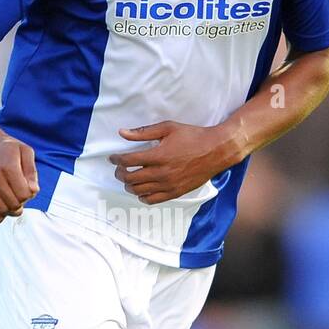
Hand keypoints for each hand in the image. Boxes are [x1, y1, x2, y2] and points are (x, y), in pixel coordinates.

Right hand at [0, 126, 38, 222]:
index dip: (30, 195)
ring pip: (3, 210)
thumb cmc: (5, 147)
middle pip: (15, 204)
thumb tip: (33, 191)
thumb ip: (32, 171)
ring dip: (12, 210)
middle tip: (21, 194)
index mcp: (8, 166)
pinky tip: (2, 213)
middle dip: (22, 202)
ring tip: (14, 201)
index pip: (24, 194)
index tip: (29, 188)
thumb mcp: (24, 151)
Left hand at [108, 120, 234, 203]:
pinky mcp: (175, 193)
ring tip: (129, 179)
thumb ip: (143, 132)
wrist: (216, 150)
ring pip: (139, 191)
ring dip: (129, 186)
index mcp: (159, 155)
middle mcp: (162, 173)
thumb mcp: (168, 128)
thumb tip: (122, 133)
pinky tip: (141, 190)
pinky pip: (153, 200)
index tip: (112, 158)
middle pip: (131, 178)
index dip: (116, 160)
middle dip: (120, 174)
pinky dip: (142, 196)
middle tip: (119, 169)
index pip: (128, 161)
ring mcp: (169, 185)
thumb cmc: (193, 136)